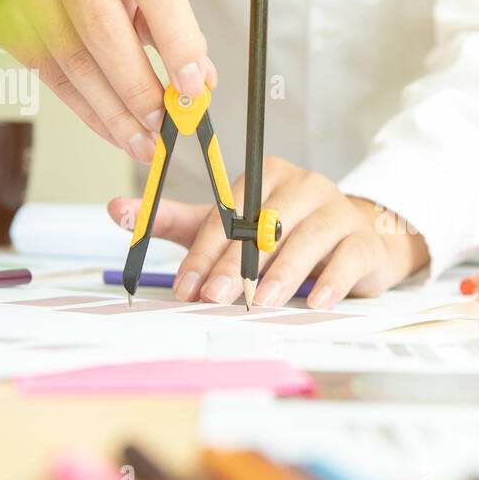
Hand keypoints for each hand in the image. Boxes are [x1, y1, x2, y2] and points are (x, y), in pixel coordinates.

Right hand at [0, 0, 217, 163]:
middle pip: (104, 28)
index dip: (178, 40)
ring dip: (115, 111)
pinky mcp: (8, 18)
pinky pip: (53, 78)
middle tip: (164, 123)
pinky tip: (116, 131)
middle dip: (138, 86)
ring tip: (144, 140)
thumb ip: (178, 25)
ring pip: (74, 61)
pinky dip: (90, 112)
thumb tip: (203, 82)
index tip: (194, 86)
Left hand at [109, 157, 429, 308]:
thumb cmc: (284, 236)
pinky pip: (346, 258)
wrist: (354, 242)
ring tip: (263, 303)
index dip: (204, 253)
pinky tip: (318, 301)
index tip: (187, 288)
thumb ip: (176, 221)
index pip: (230, 215)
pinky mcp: (362, 240)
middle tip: (215, 298)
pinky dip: (332, 281)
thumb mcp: (230, 227)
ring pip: (305, 240)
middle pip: (265, 227)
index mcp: (266, 177)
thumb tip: (116, 210)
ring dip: (283, 274)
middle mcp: (303, 186)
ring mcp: (337, 211)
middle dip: (237, 267)